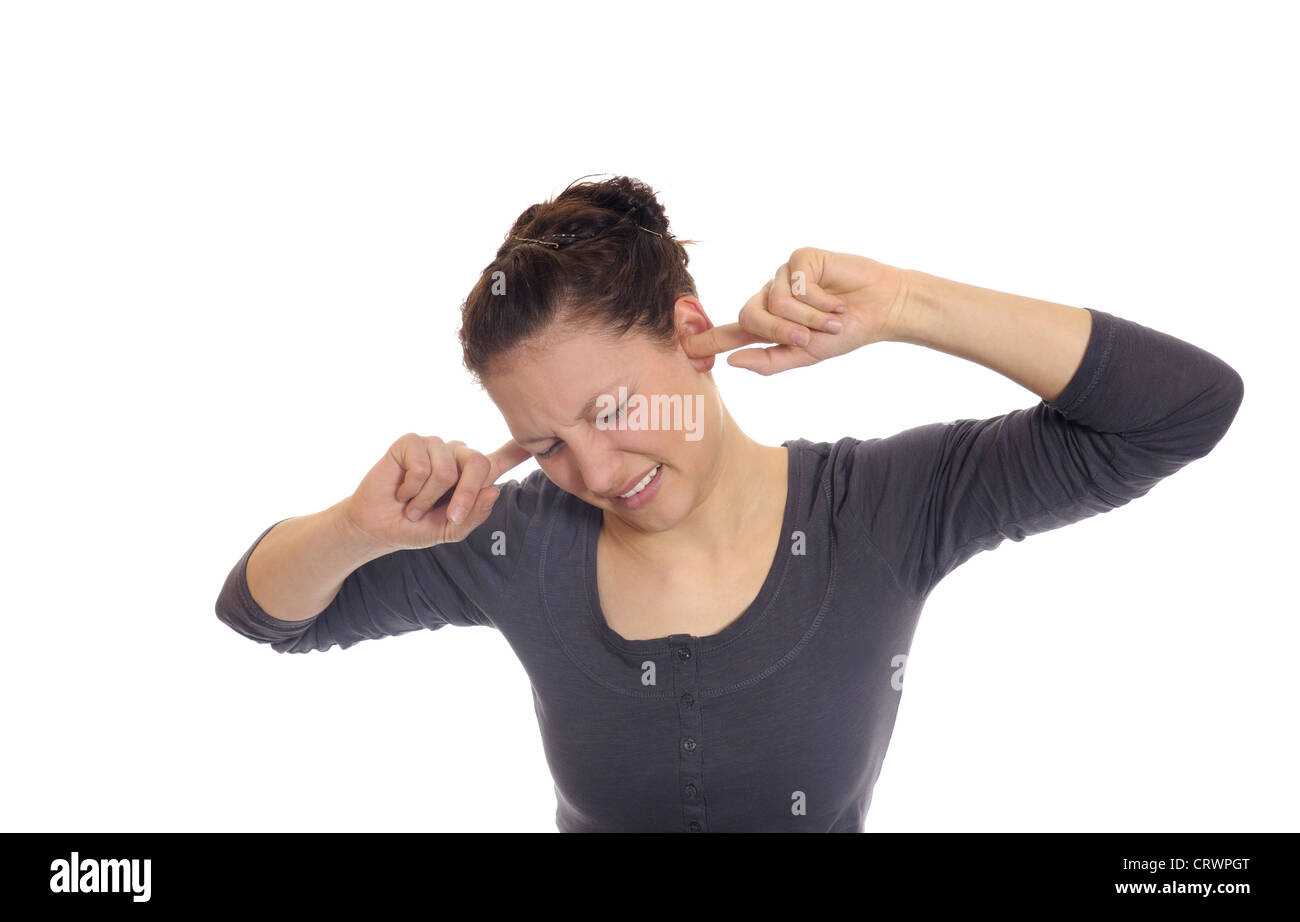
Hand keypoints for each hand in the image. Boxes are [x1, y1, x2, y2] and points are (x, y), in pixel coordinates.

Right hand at [341, 434, 532, 550]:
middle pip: (478, 463)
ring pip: (446, 470)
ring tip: (414, 504)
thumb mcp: (452, 530)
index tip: (536, 440)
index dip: (520, 449)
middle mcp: (456, 455)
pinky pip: (422, 465)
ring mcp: (434, 446)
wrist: (380, 528)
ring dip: (426, 498)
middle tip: (447, 515)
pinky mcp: (411, 442)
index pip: (501, 458)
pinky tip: (401, 490)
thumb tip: (494, 490)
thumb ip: (475, 514)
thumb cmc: (417, 526)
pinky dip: (411, 488)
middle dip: (464, 496)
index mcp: (472, 476)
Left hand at [683, 248, 909, 374]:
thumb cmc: (845, 333)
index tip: (682, 346)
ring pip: (774, 302)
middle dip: (779, 331)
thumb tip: (731, 362)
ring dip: (807, 318)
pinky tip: (837, 300)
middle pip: (750, 316)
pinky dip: (818, 300)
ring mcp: (783, 276)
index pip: (731, 332)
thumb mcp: (807, 355)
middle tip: (810, 339)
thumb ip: (770, 361)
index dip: (706, 339)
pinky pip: (794, 285)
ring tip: (833, 319)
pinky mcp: (799, 258)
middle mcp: (771, 298)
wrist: (881, 310)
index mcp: (769, 325)